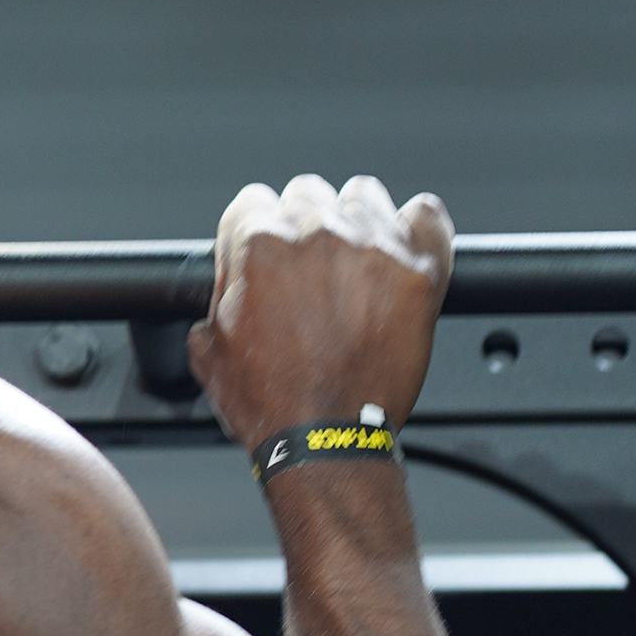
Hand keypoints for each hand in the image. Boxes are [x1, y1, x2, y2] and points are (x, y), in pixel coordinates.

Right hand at [187, 175, 453, 451]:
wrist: (325, 441)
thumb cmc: (273, 405)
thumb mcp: (209, 353)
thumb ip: (217, 300)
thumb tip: (226, 285)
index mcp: (259, 244)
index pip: (253, 204)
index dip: (255, 234)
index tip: (267, 260)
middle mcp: (317, 232)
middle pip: (307, 193)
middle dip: (304, 227)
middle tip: (309, 272)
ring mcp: (372, 246)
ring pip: (363, 195)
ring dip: (355, 221)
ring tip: (354, 263)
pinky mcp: (418, 268)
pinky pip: (426, 214)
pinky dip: (415, 228)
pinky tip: (401, 253)